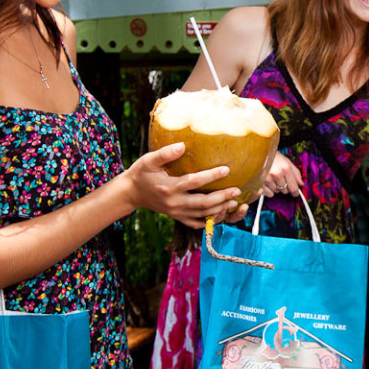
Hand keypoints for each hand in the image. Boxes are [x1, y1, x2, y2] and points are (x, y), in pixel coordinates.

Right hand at [126, 141, 242, 228]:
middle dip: (221, 197)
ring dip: (219, 209)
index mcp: (169, 187)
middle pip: (202, 203)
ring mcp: (176, 212)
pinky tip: (220, 214)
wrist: (131, 193)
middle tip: (237, 190)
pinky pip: (196, 223)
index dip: (211, 176)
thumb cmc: (141, 173)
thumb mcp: (149, 160)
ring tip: (234, 202)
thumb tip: (183, 145)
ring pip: (202, 214)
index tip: (227, 169)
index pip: (194, 182)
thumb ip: (165, 153)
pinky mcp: (177, 217)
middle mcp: (174, 202)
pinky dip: (209, 221)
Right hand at [260, 153, 302, 198]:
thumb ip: (295, 173)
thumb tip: (301, 184)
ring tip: (272, 178)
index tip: (295, 194)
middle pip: (285, 191)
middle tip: (280, 179)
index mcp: (285, 168)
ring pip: (277, 192)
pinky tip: (267, 182)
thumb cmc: (274, 157)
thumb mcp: (287, 161)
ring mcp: (267, 179)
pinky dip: (269, 190)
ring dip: (276, 188)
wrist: (259, 153)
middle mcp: (277, 174)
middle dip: (284, 187)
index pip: (293, 187)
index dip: (295, 192)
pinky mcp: (260, 183)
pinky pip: (269, 194)